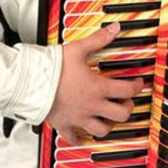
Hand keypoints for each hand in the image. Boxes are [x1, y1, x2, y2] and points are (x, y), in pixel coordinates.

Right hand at [45, 23, 143, 145]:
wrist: (30, 82)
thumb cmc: (51, 68)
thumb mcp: (77, 49)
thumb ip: (98, 39)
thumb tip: (113, 29)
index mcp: (97, 88)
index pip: (126, 90)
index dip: (137, 86)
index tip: (137, 83)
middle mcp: (91, 106)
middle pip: (120, 115)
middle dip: (127, 108)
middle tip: (125, 102)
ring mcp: (78, 117)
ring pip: (102, 130)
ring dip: (109, 125)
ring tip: (108, 118)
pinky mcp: (63, 123)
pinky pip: (74, 137)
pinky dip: (79, 138)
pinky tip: (81, 135)